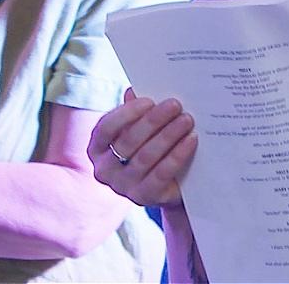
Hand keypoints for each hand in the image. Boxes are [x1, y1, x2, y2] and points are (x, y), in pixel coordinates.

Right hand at [87, 89, 197, 207]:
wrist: (165, 182)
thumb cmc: (147, 144)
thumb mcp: (140, 126)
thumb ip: (136, 110)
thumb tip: (133, 89)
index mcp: (97, 148)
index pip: (106, 128)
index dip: (127, 113)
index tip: (150, 101)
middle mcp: (104, 170)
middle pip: (129, 141)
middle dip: (154, 120)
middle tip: (176, 105)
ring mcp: (122, 187)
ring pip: (146, 157)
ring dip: (169, 135)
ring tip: (187, 119)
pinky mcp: (143, 198)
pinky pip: (161, 174)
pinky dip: (177, 155)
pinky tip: (191, 140)